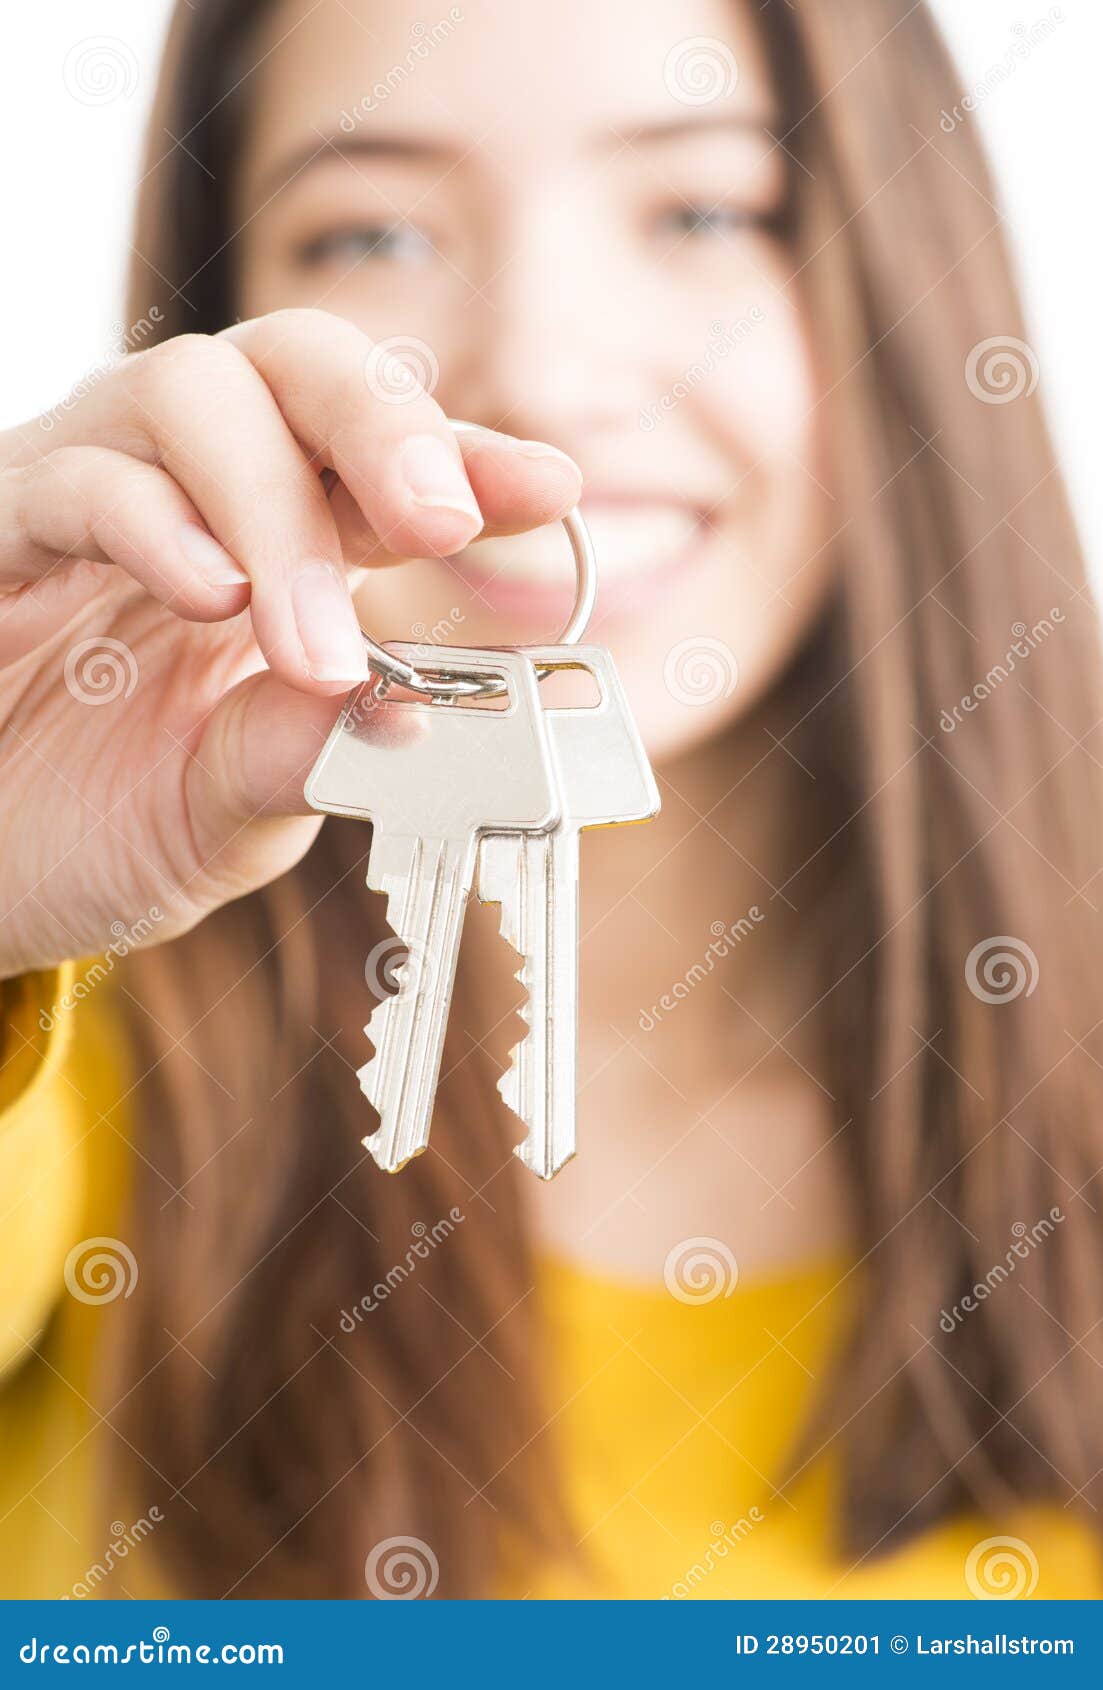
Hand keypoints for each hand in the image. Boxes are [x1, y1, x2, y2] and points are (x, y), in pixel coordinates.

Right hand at [0, 308, 580, 977]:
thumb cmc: (98, 824)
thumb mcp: (229, 810)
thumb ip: (309, 757)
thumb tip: (420, 720)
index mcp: (277, 541)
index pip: (382, 460)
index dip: (467, 456)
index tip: (549, 490)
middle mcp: (189, 486)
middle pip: (297, 364)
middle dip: (386, 429)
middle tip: (441, 521)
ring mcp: (88, 489)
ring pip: (191, 395)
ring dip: (271, 509)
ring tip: (310, 645)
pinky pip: (76, 477)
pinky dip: (155, 526)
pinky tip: (209, 598)